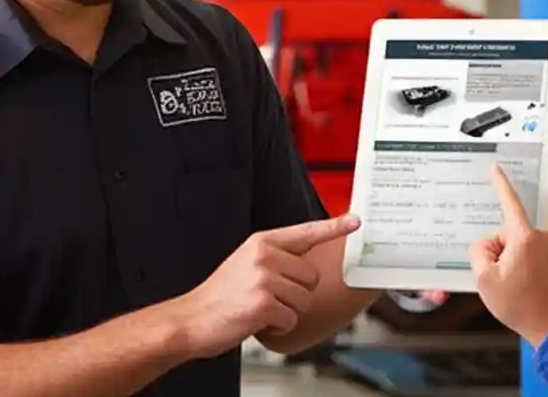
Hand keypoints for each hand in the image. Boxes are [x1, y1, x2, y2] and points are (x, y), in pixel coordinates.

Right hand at [170, 214, 360, 358]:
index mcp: (262, 243)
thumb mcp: (246, 264)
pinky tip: (258, 321)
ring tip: (260, 309)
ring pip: (304, 299)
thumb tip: (305, 268)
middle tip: (270, 298)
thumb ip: (275, 259)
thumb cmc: (221, 296)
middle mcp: (264, 256)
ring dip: (287, 312)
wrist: (193, 318)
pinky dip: (279, 327)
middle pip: (311, 276)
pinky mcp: (264, 303)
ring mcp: (264, 278)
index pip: (305, 231)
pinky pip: (291, 318)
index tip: (354, 221)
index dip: (333, 226)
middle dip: (296, 293)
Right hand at [420, 106, 547, 306]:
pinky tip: (524, 287)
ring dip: (511, 260)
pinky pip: (532, 255)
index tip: (496, 168)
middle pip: (508, 233)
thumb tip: (485, 245)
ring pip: (519, 245)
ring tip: (514, 286)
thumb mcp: (484, 279)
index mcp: (524, 238)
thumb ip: (478, 252)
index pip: (510, 203)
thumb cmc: (520, 305)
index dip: (500, 184)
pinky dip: (523, 267)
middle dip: (499, 250)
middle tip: (501, 277)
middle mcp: (542, 238)